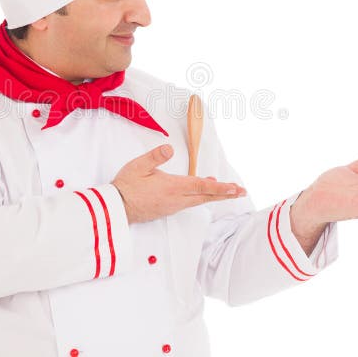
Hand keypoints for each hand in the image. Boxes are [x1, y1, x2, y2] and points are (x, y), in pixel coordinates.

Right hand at [111, 144, 246, 223]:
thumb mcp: (138, 166)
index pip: (201, 186)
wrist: (116, 208)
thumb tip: (169, 148)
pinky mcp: (167, 209)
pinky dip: (200, 197)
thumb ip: (155, 157)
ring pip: (198, 200)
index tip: (235, 188)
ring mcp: (172, 206)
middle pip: (205, 196)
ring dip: (214, 195)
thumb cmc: (126, 186)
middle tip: (241, 191)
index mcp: (172, 187)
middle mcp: (176, 199)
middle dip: (225, 193)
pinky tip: (201, 192)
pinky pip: (189, 203)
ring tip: (227, 190)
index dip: (220, 187)